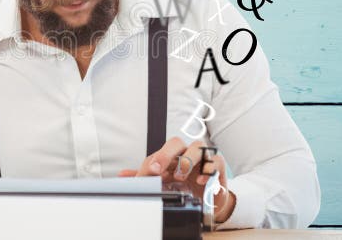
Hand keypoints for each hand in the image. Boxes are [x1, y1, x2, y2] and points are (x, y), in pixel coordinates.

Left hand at [117, 136, 234, 222]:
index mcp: (173, 155)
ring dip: (187, 160)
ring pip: (198, 146)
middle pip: (176, 142)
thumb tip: (123, 175)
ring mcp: (204, 157)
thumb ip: (146, 177)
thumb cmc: (187, 185)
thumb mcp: (165, 182)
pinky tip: (199, 180)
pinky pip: (216, 161)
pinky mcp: (218, 166)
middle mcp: (187, 152)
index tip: (147, 172)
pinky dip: (207, 169)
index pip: (161, 151)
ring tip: (179, 176)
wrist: (209, 199)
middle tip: (157, 169)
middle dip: (165, 154)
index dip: (153, 160)